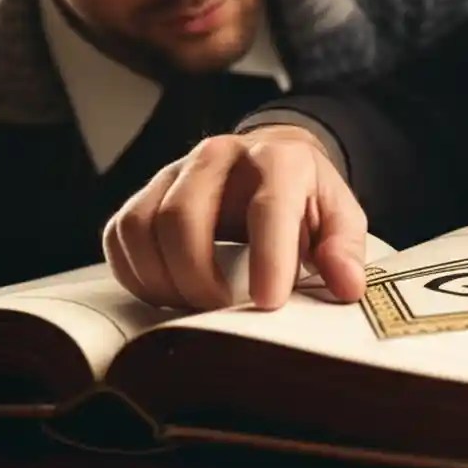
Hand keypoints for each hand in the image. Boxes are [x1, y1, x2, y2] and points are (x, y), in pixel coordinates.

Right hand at [102, 125, 368, 310]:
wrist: (269, 165)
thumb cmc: (306, 200)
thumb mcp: (340, 217)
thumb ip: (345, 249)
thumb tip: (347, 285)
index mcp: (278, 159)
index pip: (267, 208)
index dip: (268, 258)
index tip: (269, 303)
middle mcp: (220, 155)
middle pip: (183, 217)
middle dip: (198, 278)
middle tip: (222, 312)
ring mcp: (175, 171)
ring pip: (143, 227)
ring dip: (164, 281)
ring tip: (196, 307)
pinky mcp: (144, 194)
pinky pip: (120, 236)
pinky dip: (137, 276)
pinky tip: (169, 293)